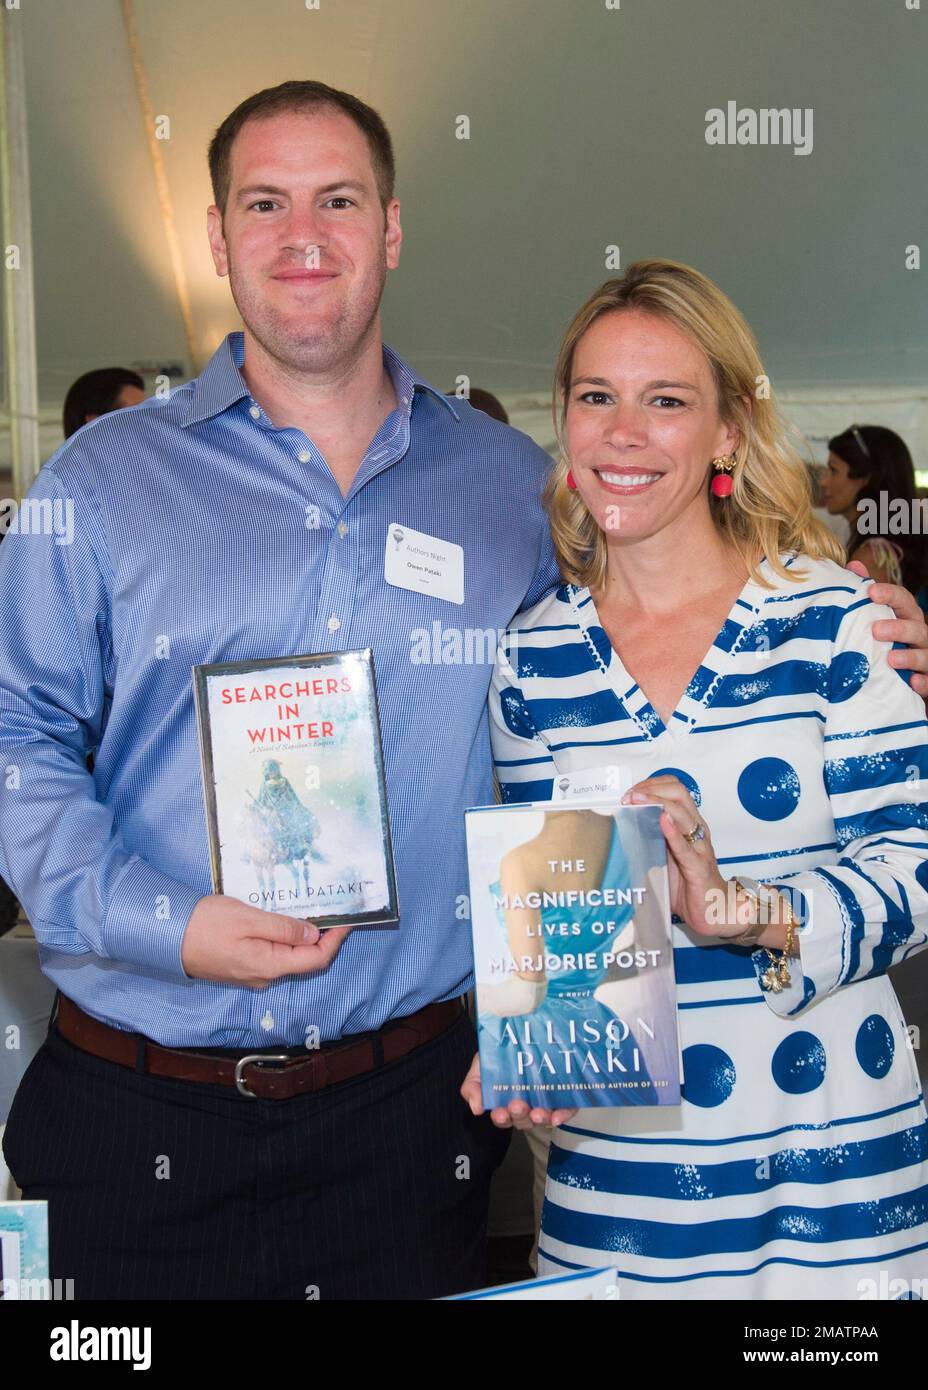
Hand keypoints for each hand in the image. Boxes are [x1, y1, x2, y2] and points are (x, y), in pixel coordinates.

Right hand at [181, 894, 350, 986]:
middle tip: (333, 911)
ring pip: (289, 957)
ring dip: (303, 937)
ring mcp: (253, 973)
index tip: (347, 919)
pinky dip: (285, 939)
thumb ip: (283, 928)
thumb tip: (313, 933)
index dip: (336, 940)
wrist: (166, 936)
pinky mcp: (242, 966)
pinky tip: (285, 920)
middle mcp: (264, 976)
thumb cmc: (205, 925)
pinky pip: (273, 954)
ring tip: (312, 911)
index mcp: (270, 966)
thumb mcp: (248, 919)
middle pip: (305, 960)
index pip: (316, 959)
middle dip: (323, 937)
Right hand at [460, 1053, 576, 1129]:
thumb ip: (472, 1087)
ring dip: (540, 1118)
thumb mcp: (480, 1067)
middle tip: (517, 1105)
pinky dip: (562, 1115)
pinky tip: (557, 1115)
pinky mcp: (564, 1098)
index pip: (503, 1117)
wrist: (523, 1035)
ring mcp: (545, 1103)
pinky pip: (565, 1111)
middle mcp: (526, 1106)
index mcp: (505, 1103)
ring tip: (538, 1112)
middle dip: (519, 1115)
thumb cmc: (500, 1055)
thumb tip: (476, 1108)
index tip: (500, 1113)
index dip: (501, 1118)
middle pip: (523, 1120)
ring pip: (543, 1118)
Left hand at [622, 775, 734, 937]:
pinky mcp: (698, 867)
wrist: (718, 911)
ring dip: (657, 802)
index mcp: (689, 825)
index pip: (674, 789)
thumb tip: (622, 828)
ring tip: (637, 800)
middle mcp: (697, 831)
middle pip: (679, 793)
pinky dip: (673, 831)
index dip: (651, 784)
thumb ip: (651, 839)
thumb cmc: (690, 885)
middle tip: (629, 797)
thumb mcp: (666, 855)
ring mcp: (699, 847)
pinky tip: (662, 821)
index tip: (630, 793)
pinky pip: (686, 846)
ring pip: (683, 813)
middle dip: (651, 789)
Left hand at [846, 559, 927, 698]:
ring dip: (910, 656)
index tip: (871, 591)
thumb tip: (854, 565)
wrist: (905, 677)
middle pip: (916, 627)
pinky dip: (923, 682)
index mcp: (908, 617)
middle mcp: (920, 635)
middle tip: (876, 629)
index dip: (890, 594)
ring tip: (891, 659)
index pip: (904, 600)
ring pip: (925, 655)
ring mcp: (927, 658)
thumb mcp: (878, 618)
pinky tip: (913, 682)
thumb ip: (868, 595)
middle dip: (899, 627)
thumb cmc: (888, 642)